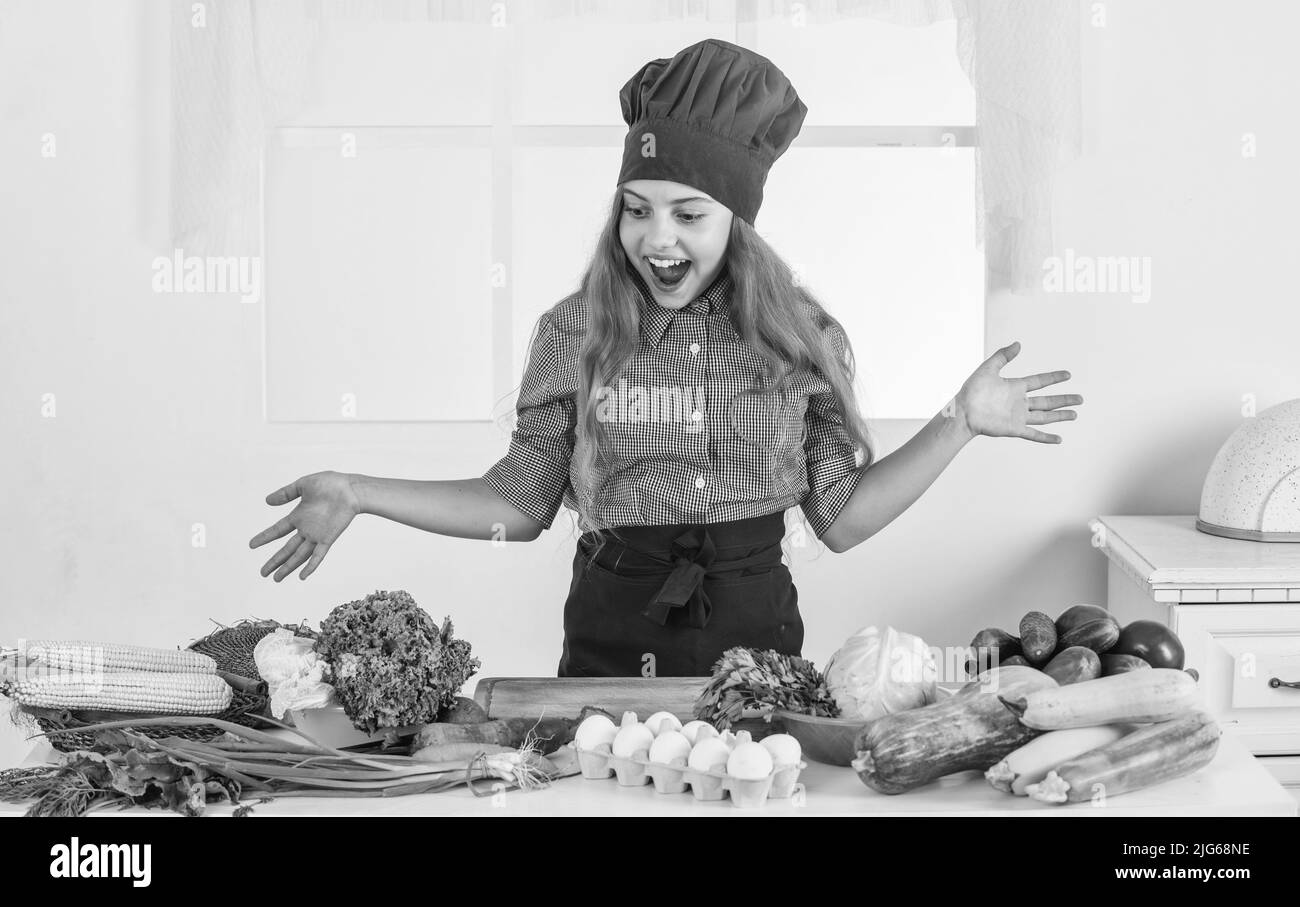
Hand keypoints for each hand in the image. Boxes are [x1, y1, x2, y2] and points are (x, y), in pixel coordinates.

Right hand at [249, 471, 360, 580]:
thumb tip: (267, 500)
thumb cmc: (331, 484)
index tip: (251, 545)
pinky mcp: (328, 538)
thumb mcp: (303, 485)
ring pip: (299, 555)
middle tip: (263, 573)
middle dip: (275, 561)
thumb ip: (286, 493)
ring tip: (276, 579)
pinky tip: (302, 576)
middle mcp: (306, 528)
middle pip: (286, 549)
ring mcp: (317, 535)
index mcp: (299, 516)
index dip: (265, 537)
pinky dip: (311, 566)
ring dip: (287, 567)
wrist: (351, 489)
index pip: (278, 530)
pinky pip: (318, 555)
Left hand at [954, 341, 1082, 443]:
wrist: (963, 412)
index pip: (1040, 381)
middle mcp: (1019, 402)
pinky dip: (1046, 437)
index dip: (1054, 378)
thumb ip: (1003, 356)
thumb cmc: (972, 391)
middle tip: (1081, 399)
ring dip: (1060, 416)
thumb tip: (1018, 343)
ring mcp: (1018, 416)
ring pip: (1045, 416)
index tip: (1068, 375)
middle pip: (1047, 401)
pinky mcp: (1014, 429)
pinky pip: (1033, 433)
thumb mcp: (988, 369)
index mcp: (1015, 387)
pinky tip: (1059, 439)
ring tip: (1075, 414)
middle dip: (1064, 399)